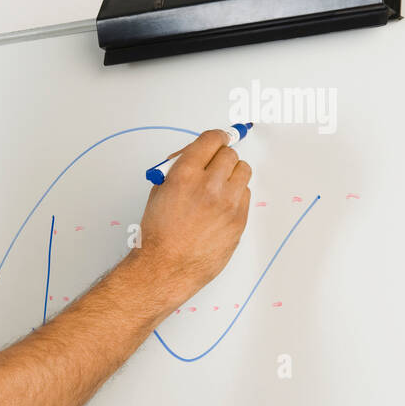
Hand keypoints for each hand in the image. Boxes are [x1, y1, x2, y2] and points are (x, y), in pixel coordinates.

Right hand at [131, 129, 251, 303]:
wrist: (166, 267)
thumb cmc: (158, 235)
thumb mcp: (159, 193)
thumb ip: (177, 171)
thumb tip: (195, 158)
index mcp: (184, 175)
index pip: (211, 140)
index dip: (216, 137)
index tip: (218, 139)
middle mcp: (208, 185)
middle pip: (229, 154)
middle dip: (220, 158)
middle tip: (214, 167)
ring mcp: (227, 203)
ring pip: (243, 170)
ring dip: (232, 174)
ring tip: (219, 187)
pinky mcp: (239, 219)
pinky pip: (246, 194)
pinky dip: (236, 195)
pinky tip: (221, 206)